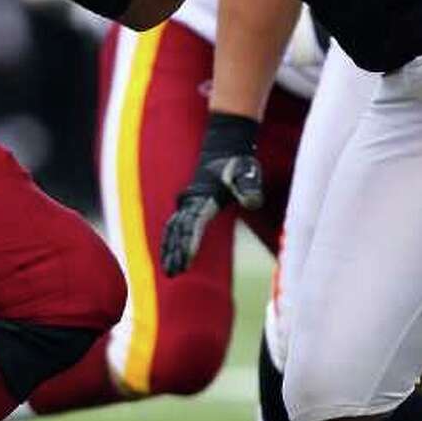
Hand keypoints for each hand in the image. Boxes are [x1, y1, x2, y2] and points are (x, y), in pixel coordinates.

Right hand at [159, 112, 264, 277]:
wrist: (224, 146)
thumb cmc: (238, 163)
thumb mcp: (247, 172)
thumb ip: (249, 188)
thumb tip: (253, 203)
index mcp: (205, 198)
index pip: (194, 224)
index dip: (190, 242)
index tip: (187, 260)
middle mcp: (192, 202)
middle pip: (179, 231)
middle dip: (176, 253)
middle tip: (174, 274)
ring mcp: (188, 203)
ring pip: (173, 230)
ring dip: (169, 250)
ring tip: (169, 271)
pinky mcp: (188, 205)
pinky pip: (173, 226)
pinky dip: (169, 241)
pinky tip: (168, 255)